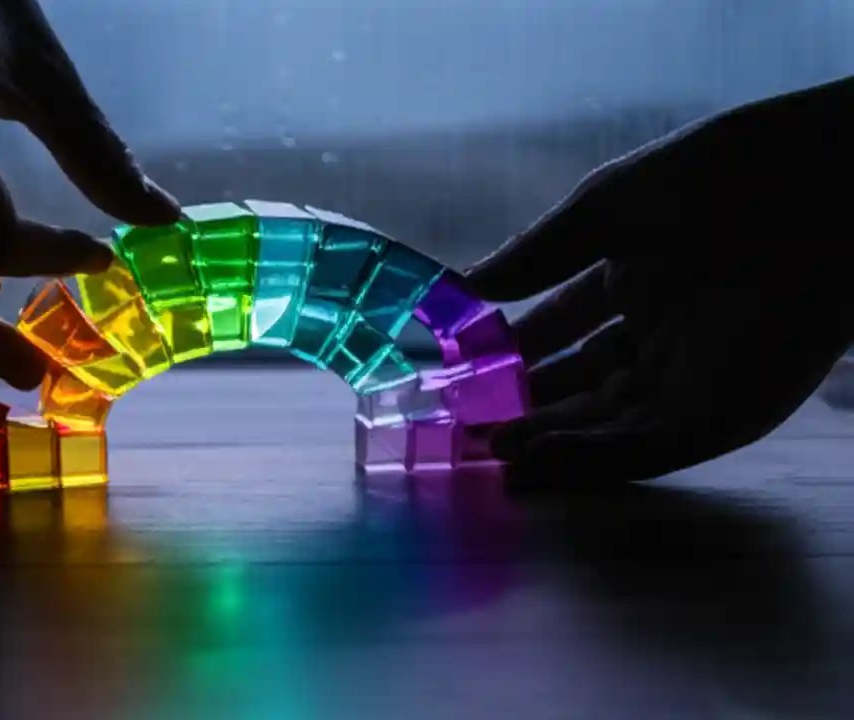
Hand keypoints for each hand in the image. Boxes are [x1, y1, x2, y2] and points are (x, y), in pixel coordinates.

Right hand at [466, 77, 853, 485]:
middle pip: (576, 387)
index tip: (456, 371)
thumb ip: (533, 257)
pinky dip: (590, 460)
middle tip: (463, 428)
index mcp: (634, 281)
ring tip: (486, 456)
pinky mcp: (722, 416)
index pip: (557, 332)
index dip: (507, 354)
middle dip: (520, 409)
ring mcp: (690, 379)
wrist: (812, 192)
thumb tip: (461, 287)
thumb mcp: (601, 212)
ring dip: (547, 444)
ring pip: (605, 426)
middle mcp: (660, 336)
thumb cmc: (711, 182)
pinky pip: (645, 450)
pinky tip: (535, 462)